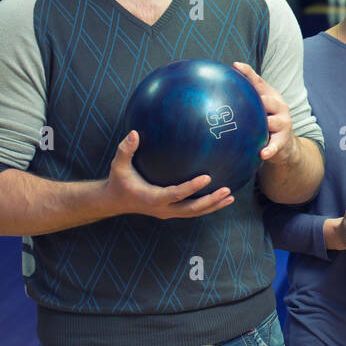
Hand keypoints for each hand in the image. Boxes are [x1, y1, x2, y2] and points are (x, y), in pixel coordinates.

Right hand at [105, 130, 235, 219]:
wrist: (115, 202)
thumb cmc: (119, 181)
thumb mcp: (118, 166)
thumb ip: (125, 150)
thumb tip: (135, 132)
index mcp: (152, 198)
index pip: (176, 194)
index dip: (192, 187)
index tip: (207, 177)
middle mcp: (162, 209)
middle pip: (191, 209)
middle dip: (210, 201)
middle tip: (227, 190)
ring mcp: (168, 212)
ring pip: (195, 213)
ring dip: (213, 206)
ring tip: (230, 196)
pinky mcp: (171, 211)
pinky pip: (192, 211)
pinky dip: (207, 206)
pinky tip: (221, 197)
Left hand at [233, 62, 297, 168]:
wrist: (285, 145)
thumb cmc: (266, 123)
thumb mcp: (259, 108)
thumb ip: (244, 99)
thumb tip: (214, 87)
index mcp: (271, 96)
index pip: (259, 82)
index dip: (248, 73)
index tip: (235, 65)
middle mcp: (280, 107)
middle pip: (269, 100)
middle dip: (260, 100)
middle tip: (247, 103)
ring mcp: (283, 124)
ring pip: (273, 122)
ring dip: (265, 126)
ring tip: (253, 131)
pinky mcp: (283, 141)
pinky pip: (275, 145)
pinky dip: (269, 149)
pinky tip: (262, 154)